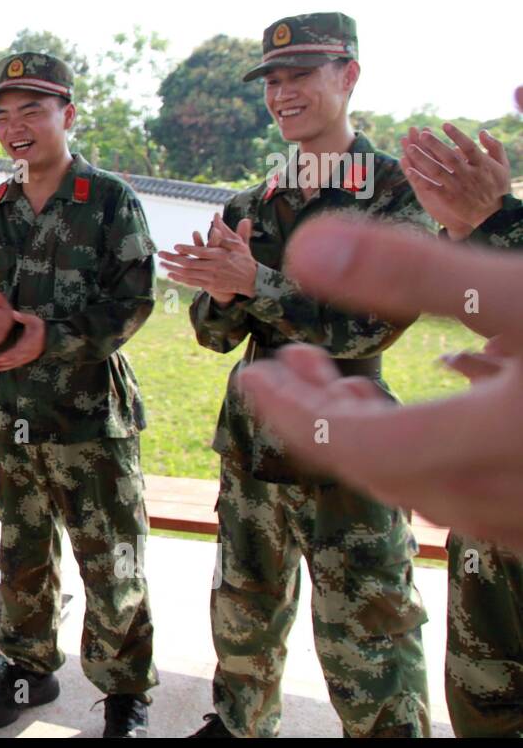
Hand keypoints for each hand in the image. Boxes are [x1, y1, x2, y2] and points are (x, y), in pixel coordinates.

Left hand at [0, 310, 45, 371]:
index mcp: (27, 344)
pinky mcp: (25, 360)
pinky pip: (14, 365)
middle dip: (0, 363)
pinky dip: (5, 368)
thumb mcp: (33, 320)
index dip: (6, 356)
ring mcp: (26, 358)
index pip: (16, 352)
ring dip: (1, 368)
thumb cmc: (40, 328)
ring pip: (12, 365)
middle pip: (12, 360)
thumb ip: (23, 317)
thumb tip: (13, 313)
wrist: (50, 337)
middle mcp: (26, 353)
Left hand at [158, 216, 255, 303]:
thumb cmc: (244, 258)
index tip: (176, 246)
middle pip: (190, 263)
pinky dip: (180, 279)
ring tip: (161, 264)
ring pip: (188, 274)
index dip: (188, 249)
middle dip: (173, 259)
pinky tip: (171, 274)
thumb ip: (226, 230)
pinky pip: (192, 282)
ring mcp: (211, 277)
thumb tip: (217, 215)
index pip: (201, 251)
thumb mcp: (238, 243)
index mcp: (220, 255)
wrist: (251, 280)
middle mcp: (214, 267)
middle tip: (160, 254)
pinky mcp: (210, 285)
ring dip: (173, 269)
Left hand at [234, 215, 522, 548]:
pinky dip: (431, 451)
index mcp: (481, 446)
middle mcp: (502, 498)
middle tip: (291, 360)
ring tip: (347, 378)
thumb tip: (304, 250)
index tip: (249, 377)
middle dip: (322, 412)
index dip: (292, 411)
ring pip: (428, 485)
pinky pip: (474, 492)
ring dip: (376, 431)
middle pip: (381, 466)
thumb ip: (416, 276)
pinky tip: (442, 407)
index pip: (352, 445)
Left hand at [399, 125, 509, 239]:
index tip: (445, 124)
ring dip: (422, 158)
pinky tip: (408, 170)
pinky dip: (419, 178)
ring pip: (436, 170)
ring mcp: (457, 186)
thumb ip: (495, 147)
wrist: (493, 215)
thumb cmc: (498, 188)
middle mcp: (468, 174)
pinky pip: (430, 186)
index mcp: (482, 165)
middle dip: (435, 144)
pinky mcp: (447, 198)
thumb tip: (483, 131)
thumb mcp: (502, 166)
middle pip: (448, 156)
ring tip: (409, 147)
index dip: (456, 135)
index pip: (468, 146)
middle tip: (422, 133)